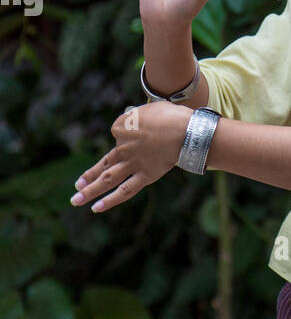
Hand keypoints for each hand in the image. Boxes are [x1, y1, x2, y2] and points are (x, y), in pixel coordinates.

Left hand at [70, 102, 192, 213]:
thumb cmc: (172, 116)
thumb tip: (139, 123)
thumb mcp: (150, 109)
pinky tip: (96, 208)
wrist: (186, 131)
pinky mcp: (144, 176)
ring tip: (76, 200)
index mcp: (121, 126)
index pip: (118, 133)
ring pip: (107, 179)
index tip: (145, 132)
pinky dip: (110, 200)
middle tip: (77, 186)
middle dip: (88, 177)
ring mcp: (132, 163)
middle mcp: (122, 146)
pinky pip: (125, 190)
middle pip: (103, 164)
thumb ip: (139, 117)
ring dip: (90, 191)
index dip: (130, 133)